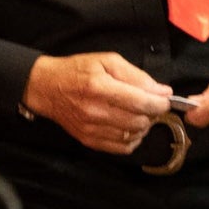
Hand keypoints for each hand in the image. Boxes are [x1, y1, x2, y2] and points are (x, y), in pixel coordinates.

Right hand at [22, 51, 171, 153]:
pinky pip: (122, 148)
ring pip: (134, 135)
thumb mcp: (106, 61)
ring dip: (142, 126)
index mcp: (100, 86)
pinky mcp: (89, 140)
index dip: (160, 103)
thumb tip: (163, 92)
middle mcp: (95, 110)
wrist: (45, 87)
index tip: (163, 99)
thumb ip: (136, 75)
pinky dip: (131, 139)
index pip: (142, 102)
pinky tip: (127, 127)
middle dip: (151, 113)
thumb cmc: (76, 70)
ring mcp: (91, 128)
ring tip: (136, 114)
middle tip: (146, 104)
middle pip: (140, 121)